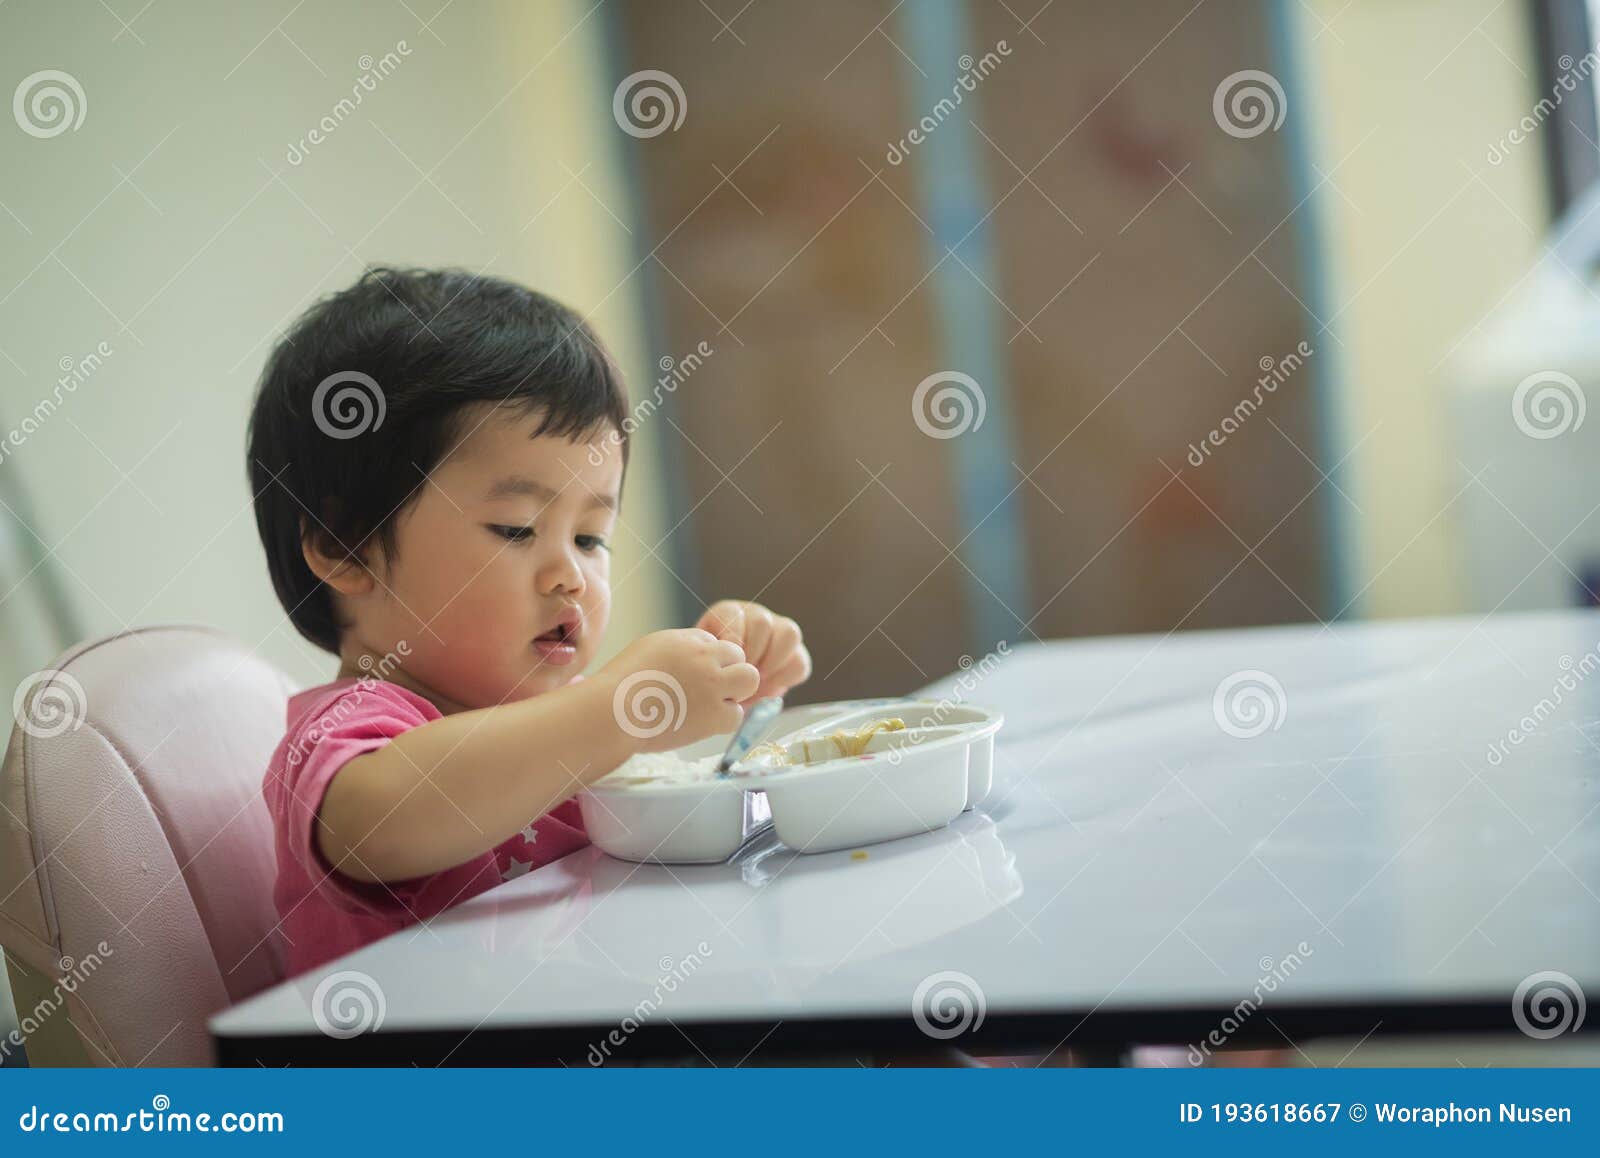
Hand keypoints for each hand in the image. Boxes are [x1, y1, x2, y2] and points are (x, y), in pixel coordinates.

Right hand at [596, 628, 759, 751]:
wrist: (613, 710)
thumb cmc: (621, 684)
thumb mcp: (647, 649)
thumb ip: (676, 650)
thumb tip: (691, 658)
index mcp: (685, 640)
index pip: (714, 643)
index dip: (708, 661)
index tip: (692, 676)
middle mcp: (704, 657)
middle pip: (739, 655)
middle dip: (731, 671)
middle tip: (711, 689)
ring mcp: (712, 684)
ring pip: (749, 680)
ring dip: (734, 693)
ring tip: (709, 706)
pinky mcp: (714, 714)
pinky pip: (737, 714)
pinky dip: (724, 720)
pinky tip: (702, 722)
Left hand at [695, 600, 811, 702]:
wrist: (722, 683)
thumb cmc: (708, 672)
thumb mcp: (704, 664)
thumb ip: (711, 663)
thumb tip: (729, 671)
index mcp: (728, 613)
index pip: (733, 615)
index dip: (732, 641)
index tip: (727, 664)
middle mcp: (756, 616)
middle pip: (762, 622)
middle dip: (753, 653)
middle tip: (742, 673)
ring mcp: (779, 630)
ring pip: (789, 634)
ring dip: (774, 661)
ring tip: (759, 680)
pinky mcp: (795, 652)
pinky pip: (800, 660)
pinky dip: (785, 678)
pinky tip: (769, 688)